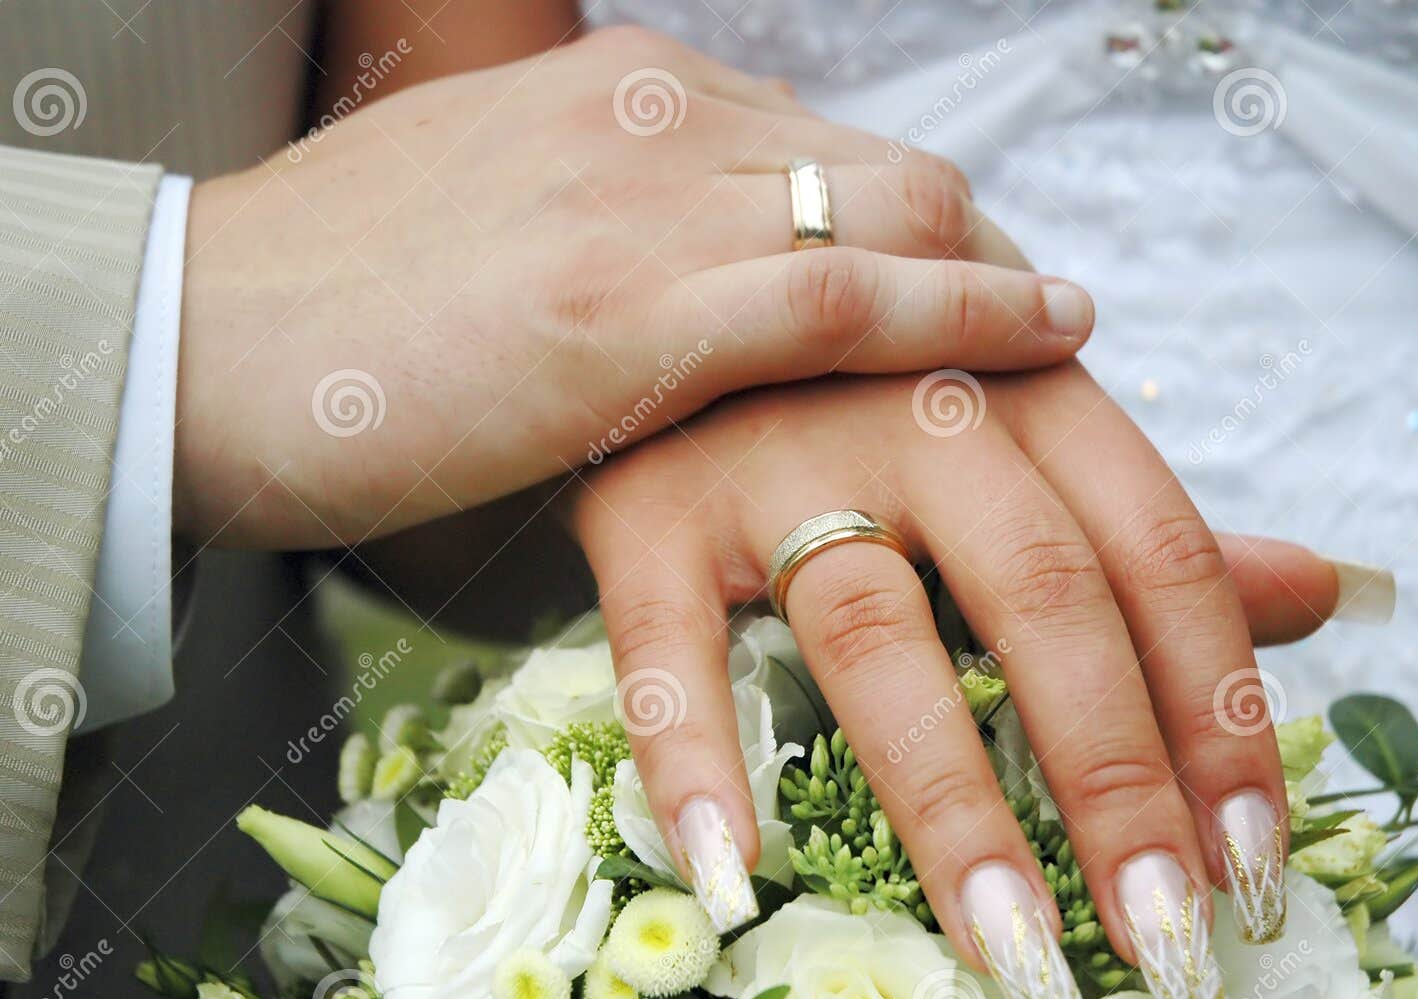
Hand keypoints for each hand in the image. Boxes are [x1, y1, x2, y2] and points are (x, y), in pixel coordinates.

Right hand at [174, 26, 1089, 547]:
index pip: (829, 143)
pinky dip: (967, 316)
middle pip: (894, 165)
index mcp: (621, 91)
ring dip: (1006, 280)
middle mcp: (656, 120)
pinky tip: (1048, 339)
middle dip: (989, 245)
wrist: (198, 339)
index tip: (986, 274)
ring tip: (1071, 335)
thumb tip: (687, 265)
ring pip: (900, 212)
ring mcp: (648, 207)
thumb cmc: (336, 299)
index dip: (930, 217)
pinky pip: (847, 295)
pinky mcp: (630, 312)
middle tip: (1050, 320)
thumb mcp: (498, 208)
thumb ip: (610, 213)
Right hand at [572, 361, 1387, 998]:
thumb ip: (1147, 523)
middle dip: (1117, 779)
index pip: (1162, 556)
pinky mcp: (648, 509)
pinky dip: (696, 759)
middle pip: (1044, 598)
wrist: (687, 277)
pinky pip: (670, 646)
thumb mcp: (1019, 421)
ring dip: (951, 803)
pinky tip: (729, 877)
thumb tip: (1321, 593)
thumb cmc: (874, 382)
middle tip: (1168, 940)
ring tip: (1011, 950)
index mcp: (1033, 396)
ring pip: (878, 636)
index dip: (1222, 711)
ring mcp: (776, 460)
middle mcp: (919, 414)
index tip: (1257, 862)